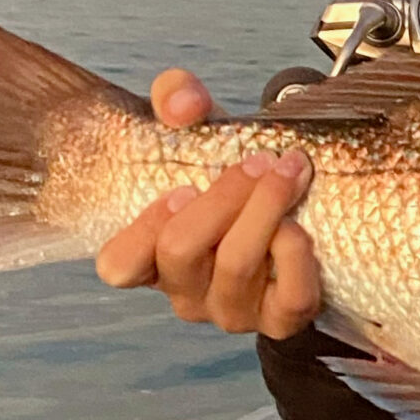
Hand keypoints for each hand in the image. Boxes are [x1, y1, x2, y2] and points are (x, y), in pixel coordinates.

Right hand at [94, 69, 323, 339]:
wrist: (300, 200)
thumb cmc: (234, 172)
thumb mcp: (201, 129)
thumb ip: (178, 99)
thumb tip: (183, 105)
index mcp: (151, 256)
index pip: (118, 266)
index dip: (144, 228)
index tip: (183, 186)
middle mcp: (186, 293)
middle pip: (181, 252)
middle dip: (224, 196)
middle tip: (260, 160)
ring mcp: (232, 312)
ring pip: (236, 267)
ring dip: (266, 208)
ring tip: (289, 173)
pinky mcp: (282, 320)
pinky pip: (289, 298)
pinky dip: (297, 255)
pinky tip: (301, 224)